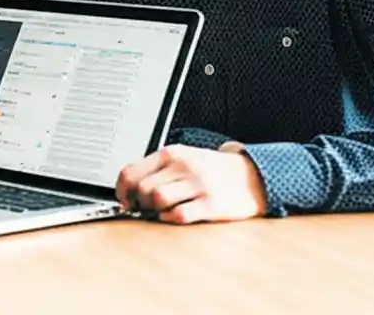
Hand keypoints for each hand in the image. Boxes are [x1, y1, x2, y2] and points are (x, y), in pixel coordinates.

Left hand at [115, 143, 267, 223]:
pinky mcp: (211, 204)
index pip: (131, 170)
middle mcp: (184, 166)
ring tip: (160, 211)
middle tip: (145, 207)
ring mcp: (198, 185)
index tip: (124, 200)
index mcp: (173, 153)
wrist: (252, 176)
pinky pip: (178, 215)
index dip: (121, 190)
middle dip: (139, 202)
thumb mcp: (184, 159)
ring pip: (157, 199)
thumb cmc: (212, 171)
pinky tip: (175, 215)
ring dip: (153, 210)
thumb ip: (158, 170)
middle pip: (143, 188)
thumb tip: (128, 190)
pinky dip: (170, 218)